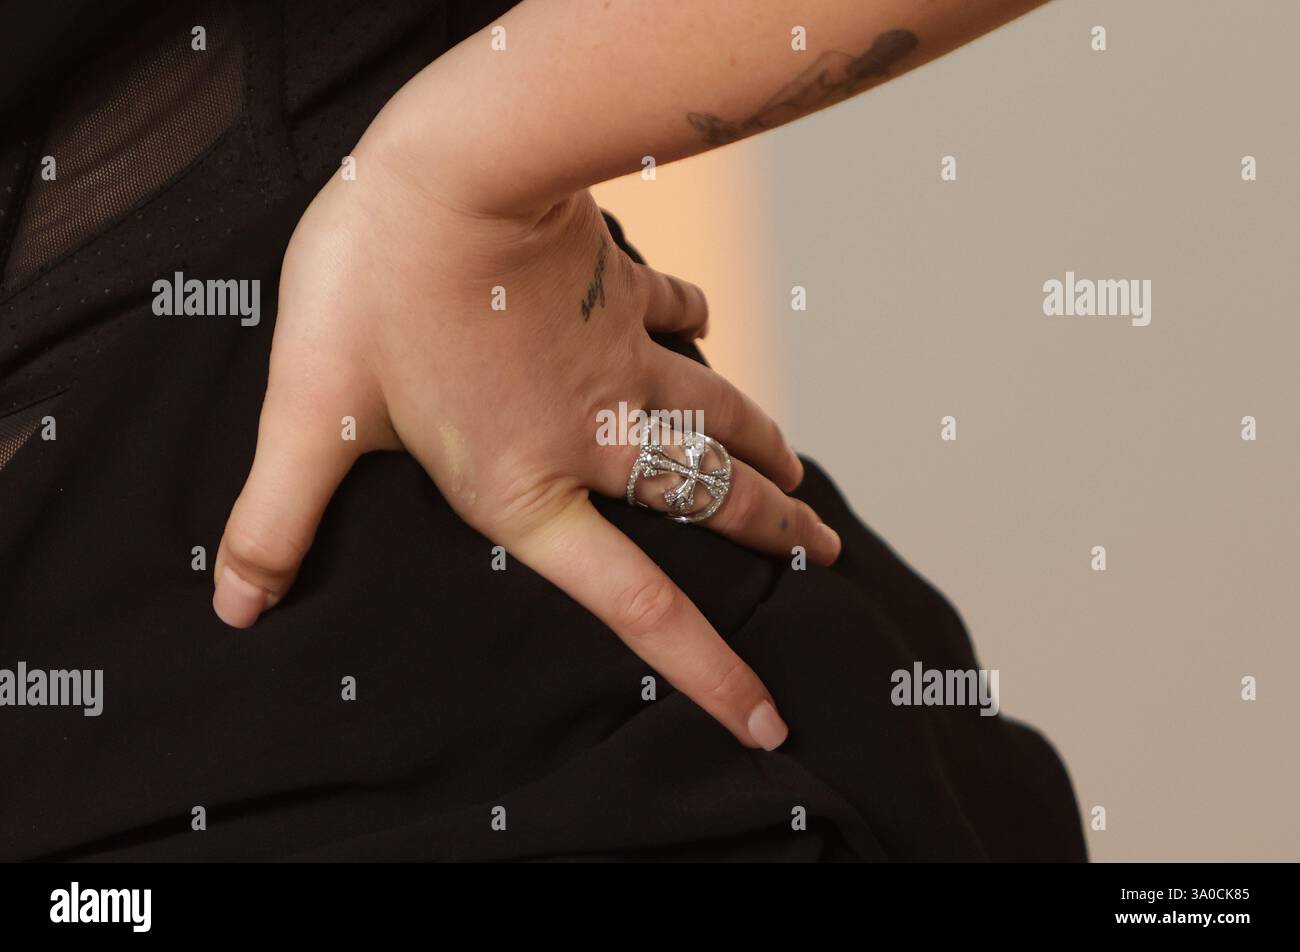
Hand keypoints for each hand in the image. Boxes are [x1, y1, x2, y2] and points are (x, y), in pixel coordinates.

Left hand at [212, 145, 841, 749]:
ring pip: (718, 413)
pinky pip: (678, 313)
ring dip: (765, 447)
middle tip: (823, 554)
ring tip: (801, 474)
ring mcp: (621, 357)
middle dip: (777, 534)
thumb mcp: (313, 414)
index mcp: (529, 485)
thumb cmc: (380, 291)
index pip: (637, 605)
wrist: (455, 167)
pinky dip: (701, 326)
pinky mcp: (621, 288)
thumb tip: (238, 606)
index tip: (764, 718)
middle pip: (712, 499)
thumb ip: (277, 518)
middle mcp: (596, 433)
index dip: (707, 671)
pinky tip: (709, 324)